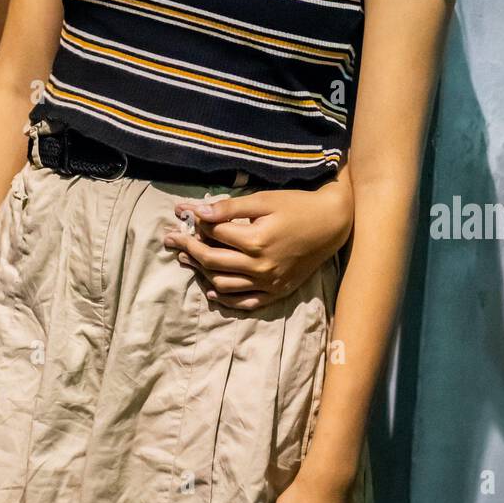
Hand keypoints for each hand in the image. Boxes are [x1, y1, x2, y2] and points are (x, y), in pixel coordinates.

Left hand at [162, 168, 353, 309]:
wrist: (332, 224)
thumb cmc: (297, 206)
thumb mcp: (264, 200)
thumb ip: (230, 208)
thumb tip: (197, 211)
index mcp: (256, 241)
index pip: (214, 234)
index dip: (195, 223)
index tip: (180, 215)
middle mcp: (260, 266)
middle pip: (212, 261)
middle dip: (188, 248)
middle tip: (171, 240)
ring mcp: (269, 282)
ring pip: (224, 284)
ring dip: (201, 272)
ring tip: (186, 259)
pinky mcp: (277, 291)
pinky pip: (245, 302)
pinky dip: (226, 298)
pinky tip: (212, 290)